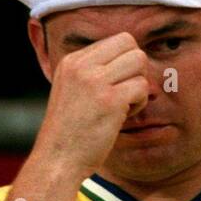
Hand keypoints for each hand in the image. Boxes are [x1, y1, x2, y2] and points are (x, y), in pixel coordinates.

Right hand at [34, 31, 151, 178]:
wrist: (58, 159)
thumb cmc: (70, 131)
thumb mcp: (72, 90)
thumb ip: (93, 72)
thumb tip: (130, 58)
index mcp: (72, 61)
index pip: (116, 40)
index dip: (125, 62)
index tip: (116, 84)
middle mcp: (82, 66)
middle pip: (130, 43)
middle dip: (136, 69)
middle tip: (125, 92)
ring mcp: (95, 81)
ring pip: (139, 62)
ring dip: (138, 85)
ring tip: (123, 106)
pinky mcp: (110, 100)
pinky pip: (142, 87)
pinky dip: (139, 103)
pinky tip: (122, 118)